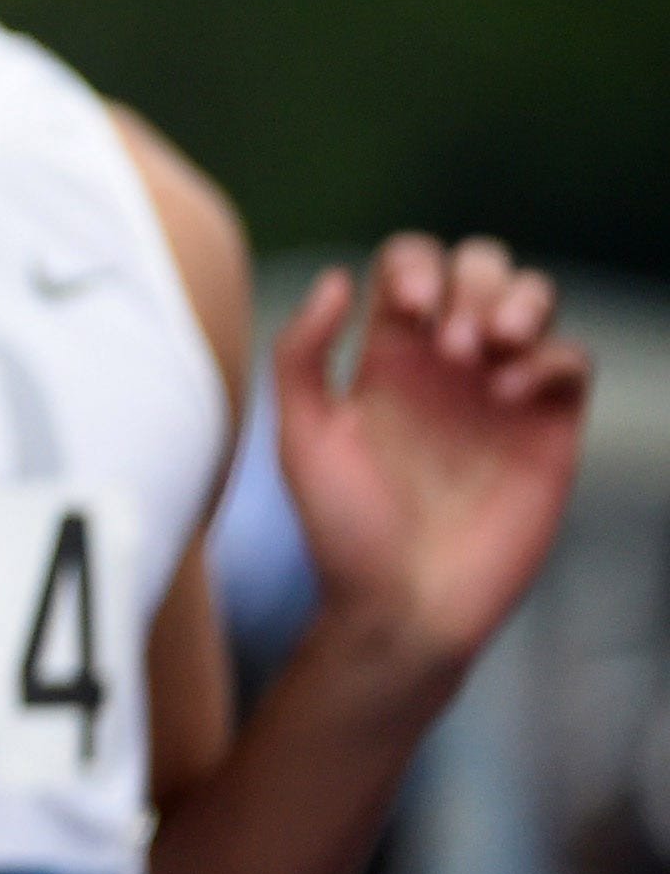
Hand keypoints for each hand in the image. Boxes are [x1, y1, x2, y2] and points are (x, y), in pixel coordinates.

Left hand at [273, 233, 589, 681]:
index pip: (410, 266)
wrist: (402, 607)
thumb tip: (337, 277)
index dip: (415, 266)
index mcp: (386, 354)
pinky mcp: (549, 431)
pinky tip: (511, 393)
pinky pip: (571, 362)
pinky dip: (550, 358)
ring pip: (534, 299)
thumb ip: (302, 352)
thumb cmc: (343, 529)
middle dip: (471, 281)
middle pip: (479, 267)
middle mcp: (447, 363)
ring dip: (519, 301)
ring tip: (489, 346)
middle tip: (451, 343)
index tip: (407, 310)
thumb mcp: (303, 435)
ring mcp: (500, 393)